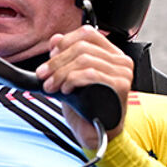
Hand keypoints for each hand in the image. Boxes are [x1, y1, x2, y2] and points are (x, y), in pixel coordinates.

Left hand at [35, 26, 133, 149]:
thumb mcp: (70, 77)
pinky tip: (66, 90)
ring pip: (84, 60)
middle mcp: (121, 60)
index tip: (50, 55)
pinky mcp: (120, 86)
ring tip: (51, 86)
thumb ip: (65, 57)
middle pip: (82, 47)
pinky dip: (72, 80)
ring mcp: (123, 73)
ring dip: (61, 73)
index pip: (88, 33)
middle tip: (44, 75)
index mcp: (111, 54)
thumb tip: (55, 40)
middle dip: (57, 61)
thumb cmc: (87, 107)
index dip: (65, 41)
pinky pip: (90, 74)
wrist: (96, 133)